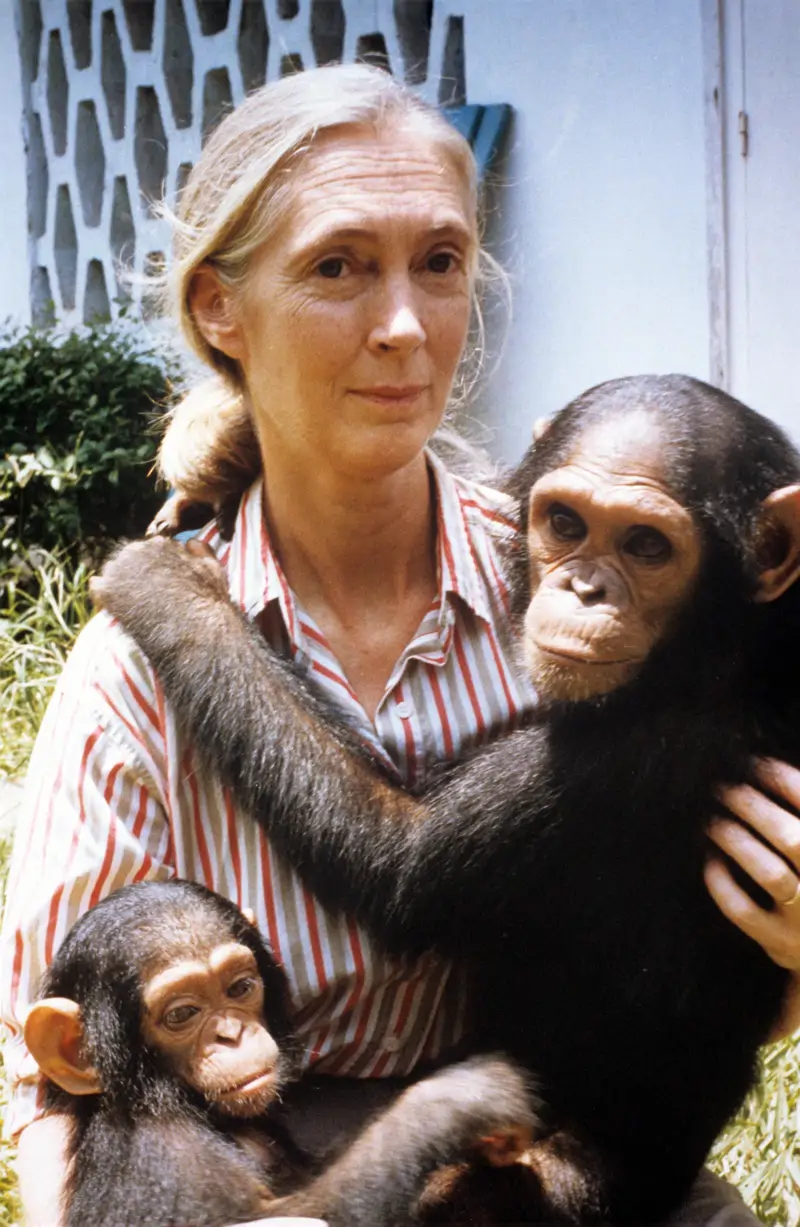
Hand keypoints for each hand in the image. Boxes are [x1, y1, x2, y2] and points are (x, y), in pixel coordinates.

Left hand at [706, 759, 799, 971]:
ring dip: (735, 840)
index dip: (782, 779)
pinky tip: (710, 859)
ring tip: (711, 819)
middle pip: (793, 839)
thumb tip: (763, 768)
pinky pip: (743, 910)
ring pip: (769, 873)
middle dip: (753, 807)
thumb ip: (797, 813)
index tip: (754, 762)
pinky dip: (720, 881)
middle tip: (723, 788)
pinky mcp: (779, 942)